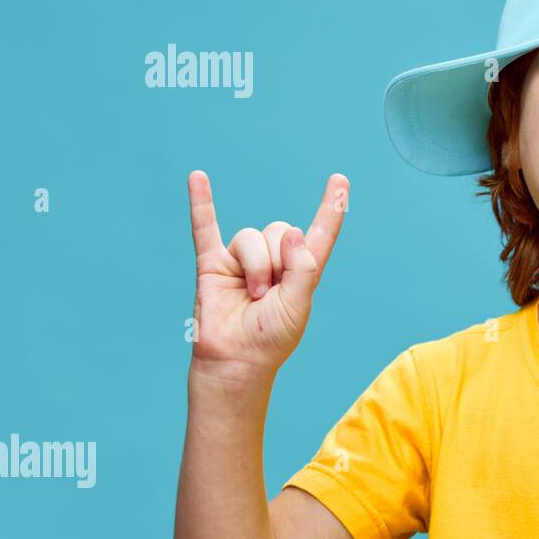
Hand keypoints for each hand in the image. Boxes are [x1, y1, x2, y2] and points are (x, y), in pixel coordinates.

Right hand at [187, 170, 348, 377]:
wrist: (234, 360)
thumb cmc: (270, 339)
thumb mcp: (297, 305)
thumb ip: (302, 268)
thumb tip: (293, 232)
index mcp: (302, 269)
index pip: (320, 232)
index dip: (331, 208)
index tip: (341, 181)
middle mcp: (274, 260)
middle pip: (280, 230)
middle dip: (276, 261)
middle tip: (269, 294)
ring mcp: (241, 260)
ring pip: (250, 236)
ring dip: (253, 266)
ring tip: (252, 294)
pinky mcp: (213, 264)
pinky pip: (205, 227)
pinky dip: (201, 202)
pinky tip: (197, 177)